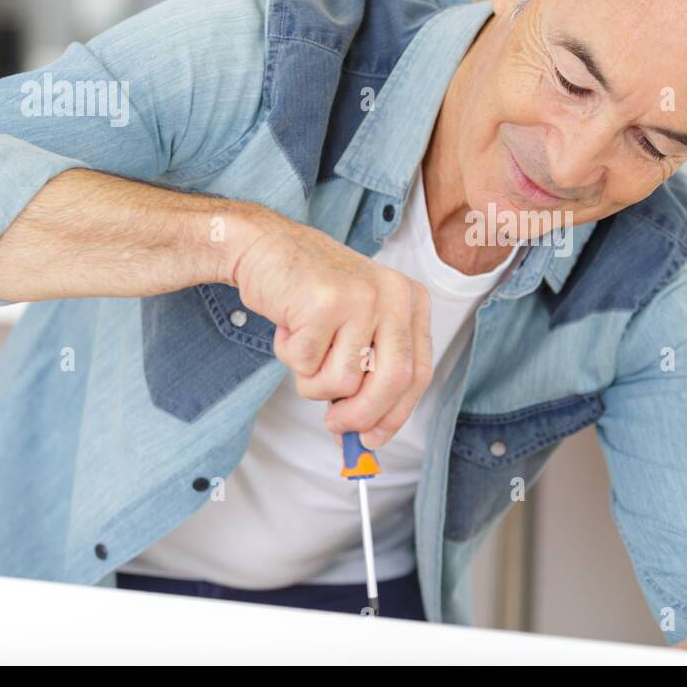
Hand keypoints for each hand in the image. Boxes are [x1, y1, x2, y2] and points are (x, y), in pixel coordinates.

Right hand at [229, 208, 431, 446]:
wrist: (266, 247)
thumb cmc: (311, 293)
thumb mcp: (356, 328)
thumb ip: (368, 376)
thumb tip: (367, 437)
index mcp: (411, 302)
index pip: (419, 373)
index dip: (396, 414)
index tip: (373, 439)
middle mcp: (394, 296)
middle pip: (392, 382)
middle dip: (361, 416)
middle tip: (335, 426)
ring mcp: (360, 296)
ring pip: (343, 380)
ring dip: (313, 381)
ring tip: (304, 348)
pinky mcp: (324, 302)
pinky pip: (306, 363)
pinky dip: (289, 357)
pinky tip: (289, 326)